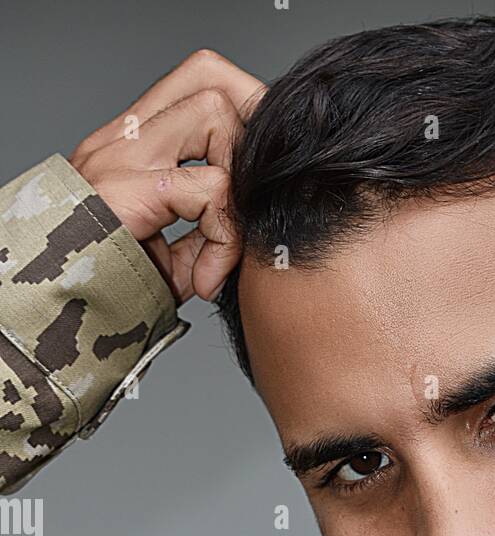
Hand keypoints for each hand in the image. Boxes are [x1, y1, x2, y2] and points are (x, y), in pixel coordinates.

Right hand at [67, 49, 266, 304]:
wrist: (51, 313)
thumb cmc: (105, 289)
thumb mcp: (166, 260)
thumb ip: (204, 240)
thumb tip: (244, 240)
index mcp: (131, 147)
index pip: (196, 86)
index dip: (243, 121)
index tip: (256, 182)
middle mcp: (124, 139)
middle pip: (208, 74)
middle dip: (249, 129)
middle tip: (250, 196)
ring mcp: (122, 156)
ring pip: (214, 112)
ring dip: (236, 179)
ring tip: (224, 239)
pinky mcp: (126, 188)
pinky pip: (209, 188)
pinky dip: (224, 236)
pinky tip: (206, 277)